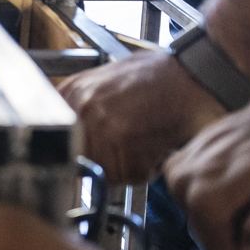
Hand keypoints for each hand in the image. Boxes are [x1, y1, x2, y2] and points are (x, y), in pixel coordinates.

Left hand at [59, 48, 226, 183]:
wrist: (196, 73)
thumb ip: (80, 106)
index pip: (54, 138)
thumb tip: (65, 134)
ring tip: (145, 139)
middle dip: (103, 160)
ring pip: (105, 171)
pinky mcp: (126, 145)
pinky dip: (146, 169)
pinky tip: (156, 145)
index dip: (74, 151)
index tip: (82, 156)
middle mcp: (81, 108)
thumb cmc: (159, 77)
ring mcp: (103, 126)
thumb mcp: (104, 81)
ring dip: (126, 166)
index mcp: (71, 91)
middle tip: (128, 144)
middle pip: (79, 158)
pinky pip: (129, 176)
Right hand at [164, 98, 249, 249]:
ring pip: (205, 224)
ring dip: (232, 215)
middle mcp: (181, 186)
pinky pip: (196, 202)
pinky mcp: (177, 165)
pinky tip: (238, 179)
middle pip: (212, 243)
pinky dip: (220, 197)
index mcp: (204, 200)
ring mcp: (176, 174)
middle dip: (242, 232)